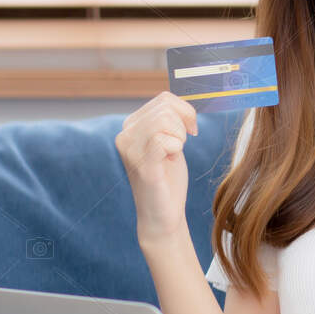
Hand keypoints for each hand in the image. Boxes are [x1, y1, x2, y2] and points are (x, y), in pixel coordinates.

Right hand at [115, 90, 197, 244]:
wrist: (162, 214)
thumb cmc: (169, 179)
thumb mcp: (170, 141)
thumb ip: (171, 120)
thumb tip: (186, 101)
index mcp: (131, 126)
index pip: (164, 98)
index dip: (185, 112)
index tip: (189, 131)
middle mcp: (124, 134)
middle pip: (166, 107)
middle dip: (184, 125)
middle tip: (181, 147)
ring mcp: (130, 149)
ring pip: (166, 120)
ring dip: (180, 138)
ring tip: (172, 155)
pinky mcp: (141, 164)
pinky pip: (166, 140)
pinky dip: (176, 149)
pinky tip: (170, 162)